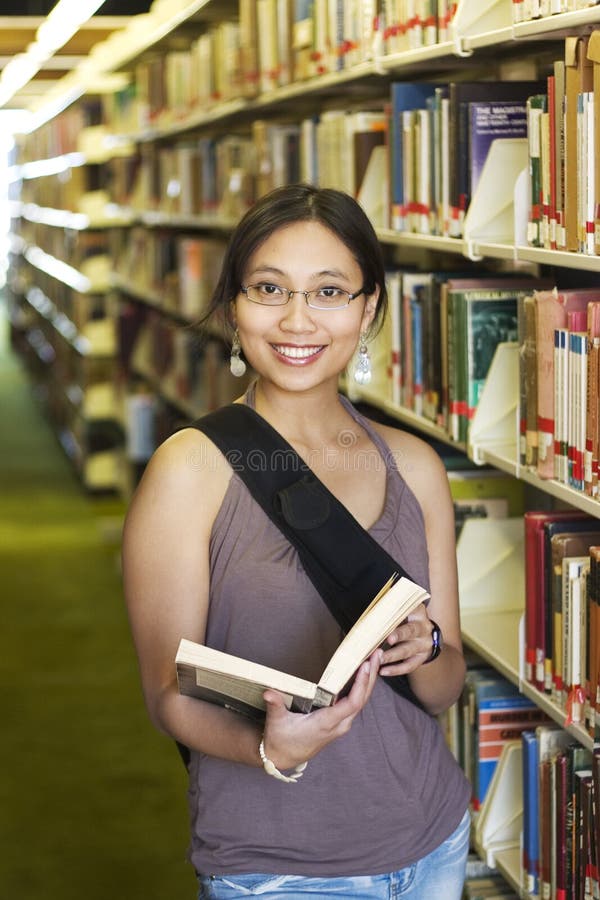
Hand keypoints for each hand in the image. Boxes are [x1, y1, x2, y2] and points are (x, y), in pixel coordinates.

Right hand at [261, 649, 382, 770]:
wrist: (284, 757)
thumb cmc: (281, 739)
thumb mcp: (276, 722)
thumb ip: (275, 706)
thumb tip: (269, 693)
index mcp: (326, 723)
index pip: (351, 704)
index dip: (361, 685)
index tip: (366, 666)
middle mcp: (338, 725)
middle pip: (362, 700)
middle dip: (371, 677)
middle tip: (377, 654)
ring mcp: (341, 724)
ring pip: (361, 701)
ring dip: (369, 680)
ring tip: (374, 658)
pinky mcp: (339, 722)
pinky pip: (356, 703)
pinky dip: (362, 686)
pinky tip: (365, 673)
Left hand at [379, 603, 434, 676]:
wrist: (426, 636)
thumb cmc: (408, 620)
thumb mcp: (406, 611)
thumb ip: (394, 610)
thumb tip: (375, 610)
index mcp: (418, 614)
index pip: (412, 609)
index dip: (403, 612)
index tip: (390, 614)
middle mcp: (423, 629)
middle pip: (410, 631)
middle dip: (399, 635)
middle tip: (388, 639)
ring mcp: (423, 645)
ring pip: (407, 651)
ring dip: (392, 656)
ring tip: (379, 659)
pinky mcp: (421, 659)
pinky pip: (408, 666)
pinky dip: (395, 670)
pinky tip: (383, 671)